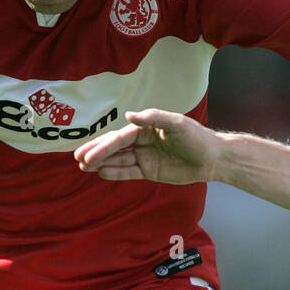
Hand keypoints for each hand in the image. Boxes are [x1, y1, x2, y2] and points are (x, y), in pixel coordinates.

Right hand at [75, 109, 219, 182]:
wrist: (212, 158)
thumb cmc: (196, 137)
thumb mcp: (177, 124)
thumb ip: (153, 118)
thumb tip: (129, 115)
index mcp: (146, 127)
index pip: (120, 138)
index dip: (103, 146)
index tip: (88, 155)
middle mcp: (142, 141)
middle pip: (115, 148)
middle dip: (96, 153)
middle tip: (78, 160)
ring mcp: (144, 156)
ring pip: (118, 160)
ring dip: (101, 164)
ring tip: (83, 168)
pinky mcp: (149, 171)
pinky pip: (128, 172)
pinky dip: (115, 173)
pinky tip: (101, 174)